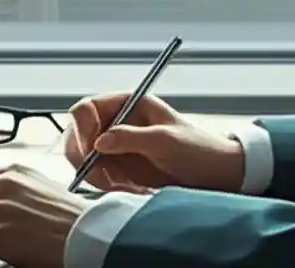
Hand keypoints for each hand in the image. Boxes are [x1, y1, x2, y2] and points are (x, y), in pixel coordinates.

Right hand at [63, 93, 245, 193]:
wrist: (216, 176)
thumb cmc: (198, 149)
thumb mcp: (166, 140)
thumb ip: (132, 138)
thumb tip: (99, 141)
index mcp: (128, 105)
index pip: (88, 108)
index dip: (82, 126)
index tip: (90, 148)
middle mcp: (117, 123)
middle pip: (78, 135)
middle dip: (84, 156)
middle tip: (100, 175)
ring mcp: (115, 147)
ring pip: (83, 159)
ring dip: (95, 175)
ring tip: (123, 185)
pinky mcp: (118, 169)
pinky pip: (96, 176)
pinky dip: (105, 185)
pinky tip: (128, 189)